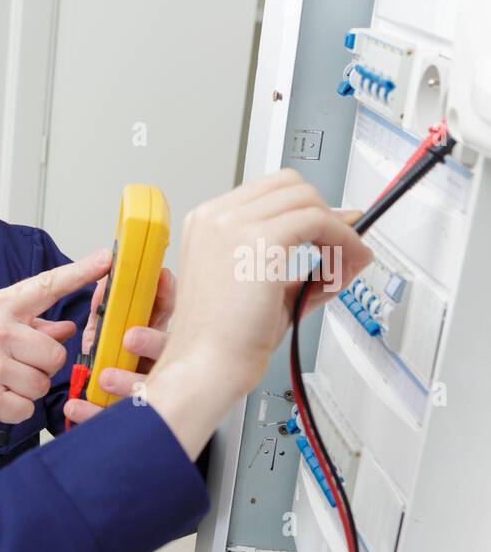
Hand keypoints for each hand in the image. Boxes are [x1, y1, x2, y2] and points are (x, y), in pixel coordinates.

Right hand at [0, 249, 111, 464]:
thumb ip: (27, 324)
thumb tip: (67, 326)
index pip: (45, 286)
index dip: (80, 273)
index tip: (107, 261)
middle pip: (54, 353)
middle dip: (40, 366)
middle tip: (12, 368)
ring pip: (42, 383)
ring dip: (26, 391)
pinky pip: (25, 409)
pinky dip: (12, 411)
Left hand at [63, 265, 175, 425]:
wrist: (92, 409)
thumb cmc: (108, 366)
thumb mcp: (104, 336)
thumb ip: (104, 313)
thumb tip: (103, 283)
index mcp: (156, 340)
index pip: (168, 315)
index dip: (167, 296)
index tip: (160, 278)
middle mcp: (161, 365)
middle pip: (168, 352)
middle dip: (152, 342)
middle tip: (130, 337)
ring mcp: (151, 395)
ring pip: (149, 389)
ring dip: (128, 381)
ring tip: (104, 377)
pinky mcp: (128, 420)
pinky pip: (113, 417)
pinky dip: (93, 412)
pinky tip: (74, 406)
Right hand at [142, 169, 372, 457]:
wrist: (205, 366)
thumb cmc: (221, 341)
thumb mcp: (256, 287)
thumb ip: (294, 264)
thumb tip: (337, 244)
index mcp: (205, 224)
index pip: (267, 192)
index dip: (307, 208)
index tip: (331, 228)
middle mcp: (215, 217)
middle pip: (290, 185)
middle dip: (324, 212)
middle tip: (343, 245)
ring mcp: (233, 225)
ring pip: (308, 199)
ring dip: (338, 230)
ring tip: (346, 264)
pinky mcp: (259, 240)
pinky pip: (319, 222)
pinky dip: (343, 242)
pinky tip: (344, 268)